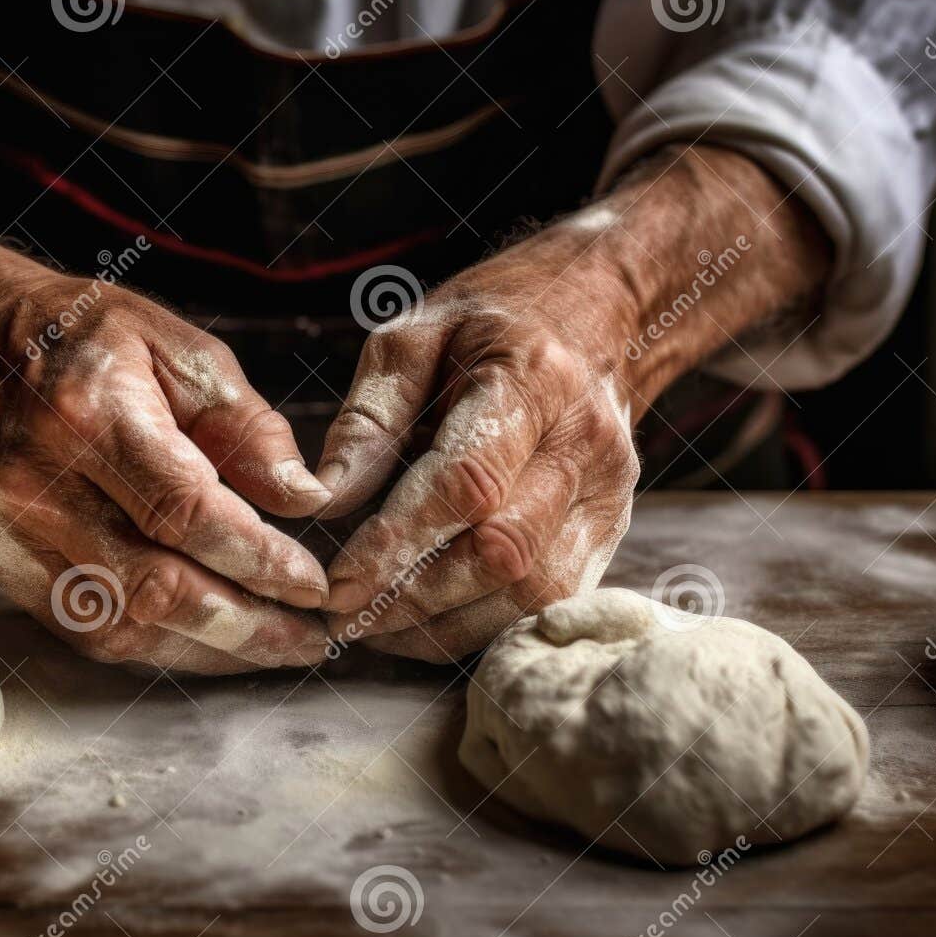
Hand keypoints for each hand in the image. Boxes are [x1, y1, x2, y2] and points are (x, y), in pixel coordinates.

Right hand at [0, 265, 333, 673]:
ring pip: (126, 625)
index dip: (255, 558)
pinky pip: (98, 633)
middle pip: (153, 585)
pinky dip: (166, 645)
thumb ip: (247, 427)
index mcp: (88, 414)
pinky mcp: (13, 571)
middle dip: (246, 624)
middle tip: (311, 636)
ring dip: (213, 648)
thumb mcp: (181, 350)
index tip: (314, 583)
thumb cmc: (91, 344)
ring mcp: (18, 537)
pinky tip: (218, 638)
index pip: (181, 510)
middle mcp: (40, 485)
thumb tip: (306, 500)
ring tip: (279, 643)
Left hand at [315, 232, 640, 661]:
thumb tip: (322, 501)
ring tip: (377, 626)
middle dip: (414, 597)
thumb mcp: (413, 338)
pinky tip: (427, 622)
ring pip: (532, 594)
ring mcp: (609, 493)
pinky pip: (551, 602)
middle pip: (503, 551)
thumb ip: (367, 419)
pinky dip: (483, 625)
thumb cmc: (490, 323)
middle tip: (345, 615)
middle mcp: (583, 443)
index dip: (399, 542)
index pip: (467, 482)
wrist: (596, 311)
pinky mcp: (613, 530)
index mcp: (532, 380)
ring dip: (446, 624)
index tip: (339, 582)